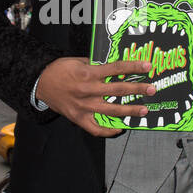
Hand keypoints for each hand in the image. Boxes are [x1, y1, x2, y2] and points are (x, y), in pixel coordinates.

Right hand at [35, 58, 155, 136]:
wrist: (40, 83)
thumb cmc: (58, 70)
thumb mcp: (77, 60)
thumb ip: (95, 64)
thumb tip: (112, 67)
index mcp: (89, 73)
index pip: (116, 68)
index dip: (133, 67)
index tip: (147, 66)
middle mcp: (88, 90)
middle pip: (119, 90)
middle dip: (138, 90)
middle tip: (152, 89)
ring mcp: (84, 106)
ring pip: (112, 111)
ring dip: (130, 111)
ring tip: (144, 110)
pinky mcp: (79, 118)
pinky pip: (96, 129)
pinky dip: (108, 131)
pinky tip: (119, 129)